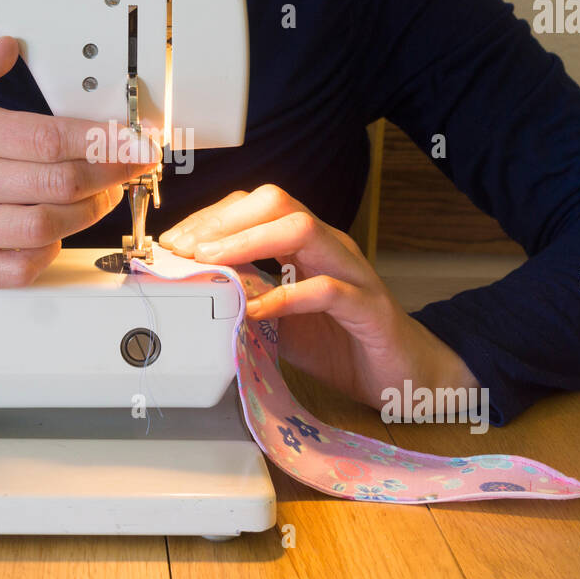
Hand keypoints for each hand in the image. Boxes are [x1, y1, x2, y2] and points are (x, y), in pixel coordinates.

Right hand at [0, 35, 159, 286]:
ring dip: (86, 213)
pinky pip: (22, 266)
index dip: (98, 141)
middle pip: (54, 184)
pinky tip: (56, 231)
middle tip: (127, 167)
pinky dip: (50, 251)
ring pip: (44, 228)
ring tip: (100, 196)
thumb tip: (5, 44)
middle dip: (107, 175)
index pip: (45, 139)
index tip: (132, 141)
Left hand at [158, 184, 478, 411]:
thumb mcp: (280, 320)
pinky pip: (327, 290)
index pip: (256, 207)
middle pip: (277, 202)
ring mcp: (351, 272)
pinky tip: (256, 310)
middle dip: (224, 220)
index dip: (211, 217)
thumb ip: (246, 299)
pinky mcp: (368, 308)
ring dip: (247, 242)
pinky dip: (286, 296)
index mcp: (306, 245)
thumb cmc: (342, 343)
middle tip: (186, 249)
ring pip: (301, 230)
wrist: (404, 376)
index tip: (175, 243)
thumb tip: (196, 290)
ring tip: (211, 262)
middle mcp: (329, 247)